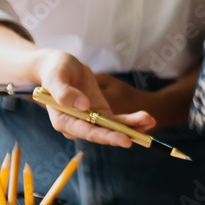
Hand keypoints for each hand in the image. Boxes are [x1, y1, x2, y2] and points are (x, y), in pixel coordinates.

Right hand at [31, 49, 154, 144]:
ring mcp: (90, 121)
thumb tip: (82, 106)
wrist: (60, 65)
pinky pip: (117, 121)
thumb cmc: (55, 69)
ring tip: (150, 121)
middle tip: (142, 136)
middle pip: (102, 134)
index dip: (105, 136)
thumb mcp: (56, 76)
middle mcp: (77, 125)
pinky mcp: (101, 114)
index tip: (124, 139)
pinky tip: (147, 120)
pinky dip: (132, 121)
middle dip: (123, 134)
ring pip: (113, 128)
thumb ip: (63, 91)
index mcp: (63, 120)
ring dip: (132, 127)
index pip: (85, 131)